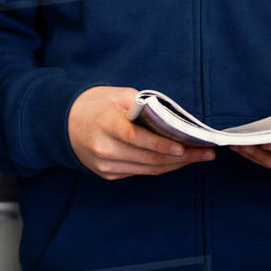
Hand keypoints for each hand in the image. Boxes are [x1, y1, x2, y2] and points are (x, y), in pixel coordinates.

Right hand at [68, 86, 214, 179]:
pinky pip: (141, 172)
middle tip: (207, 152)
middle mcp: (104, 149)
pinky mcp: (108, 175)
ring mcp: (105, 165)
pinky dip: (161, 166)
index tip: (184, 146)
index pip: (135, 137)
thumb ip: (142, 105)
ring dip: (177, 164)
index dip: (161, 144)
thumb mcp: (115, 95)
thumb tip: (172, 119)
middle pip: (149, 157)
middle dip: (182, 156)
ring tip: (199, 156)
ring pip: (149, 169)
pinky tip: (177, 160)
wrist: (63, 123)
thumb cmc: (93, 104)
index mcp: (104, 124)